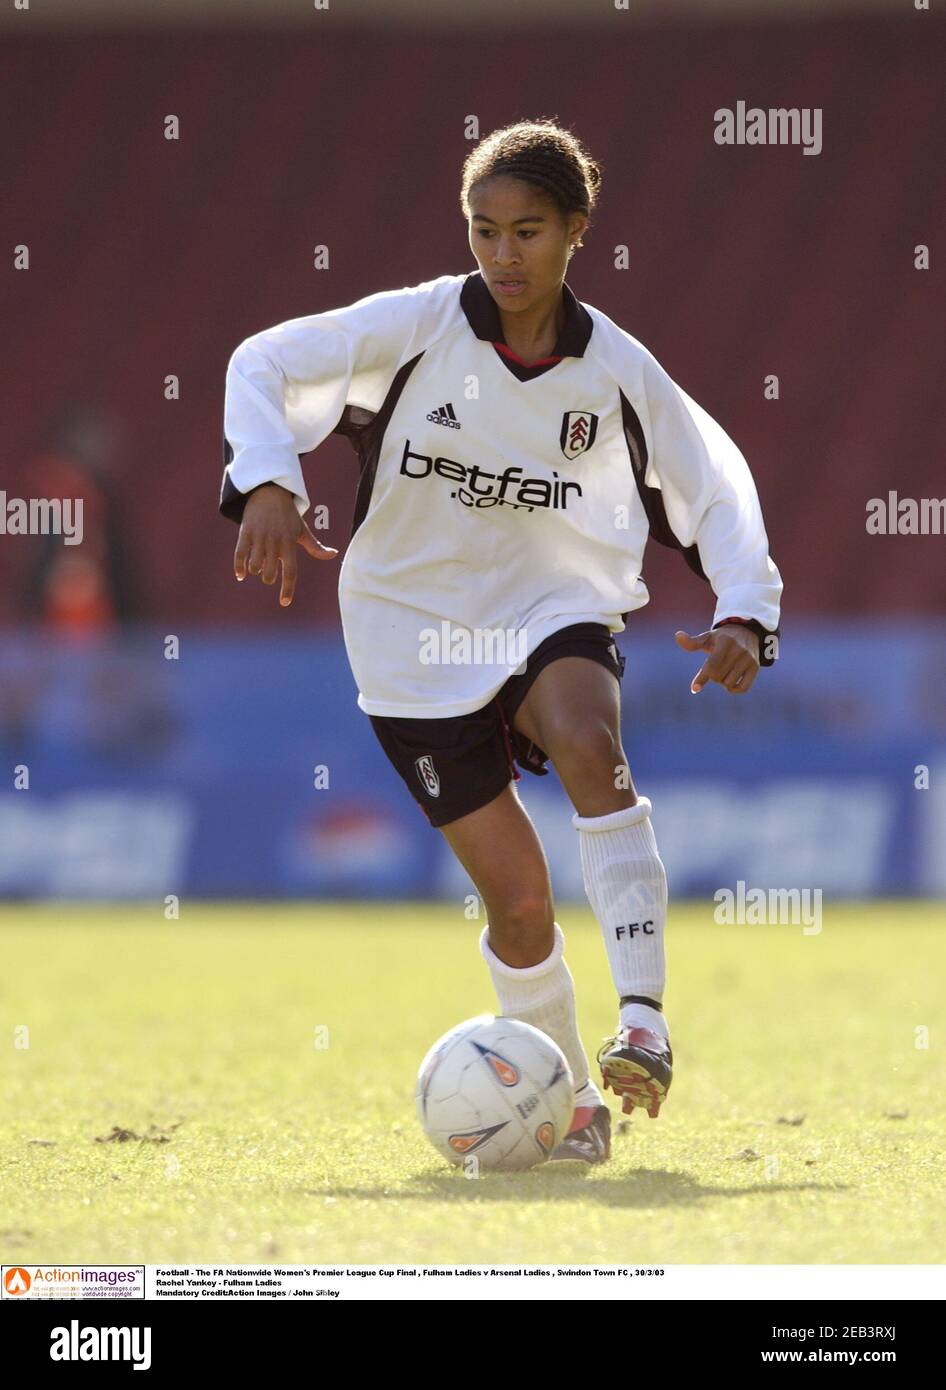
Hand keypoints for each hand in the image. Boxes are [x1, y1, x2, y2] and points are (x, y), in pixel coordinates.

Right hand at [233, 483, 337, 606]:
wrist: (269, 493)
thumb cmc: (288, 516)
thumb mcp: (302, 530)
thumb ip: (316, 547)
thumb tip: (334, 554)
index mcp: (290, 544)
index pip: (291, 571)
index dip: (288, 589)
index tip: (285, 602)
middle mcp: (275, 542)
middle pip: (270, 573)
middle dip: (269, 578)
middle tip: (269, 572)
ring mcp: (259, 537)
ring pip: (255, 566)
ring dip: (255, 571)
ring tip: (257, 566)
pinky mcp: (245, 532)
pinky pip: (239, 554)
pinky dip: (239, 568)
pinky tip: (240, 575)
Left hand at [674, 624, 759, 694]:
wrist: (747, 632)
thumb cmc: (721, 638)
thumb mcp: (707, 638)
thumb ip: (692, 642)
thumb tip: (677, 636)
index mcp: (725, 641)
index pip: (712, 665)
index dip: (702, 678)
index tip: (694, 689)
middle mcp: (739, 650)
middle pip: (718, 676)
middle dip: (712, 677)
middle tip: (714, 669)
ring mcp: (749, 659)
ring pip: (729, 684)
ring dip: (722, 683)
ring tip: (723, 672)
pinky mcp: (755, 667)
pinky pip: (742, 688)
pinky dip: (734, 689)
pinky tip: (730, 683)